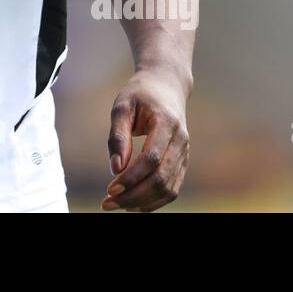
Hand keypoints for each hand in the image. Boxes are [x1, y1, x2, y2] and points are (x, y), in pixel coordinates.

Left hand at [101, 66, 190, 211]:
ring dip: (143, 202)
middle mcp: (180, 141)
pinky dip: (154, 200)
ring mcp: (184, 153)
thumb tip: (115, 169)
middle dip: (134, 195)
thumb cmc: (140, 94)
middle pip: (161, 178)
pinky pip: (172, 188)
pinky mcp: (182, 162)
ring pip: (169, 188)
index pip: (152, 159)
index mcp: (167, 123)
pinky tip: (133, 203)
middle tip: (107, 203)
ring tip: (118, 205)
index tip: (110, 189)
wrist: (166, 86)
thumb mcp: (122, 106)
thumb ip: (118, 136)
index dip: (131, 177)